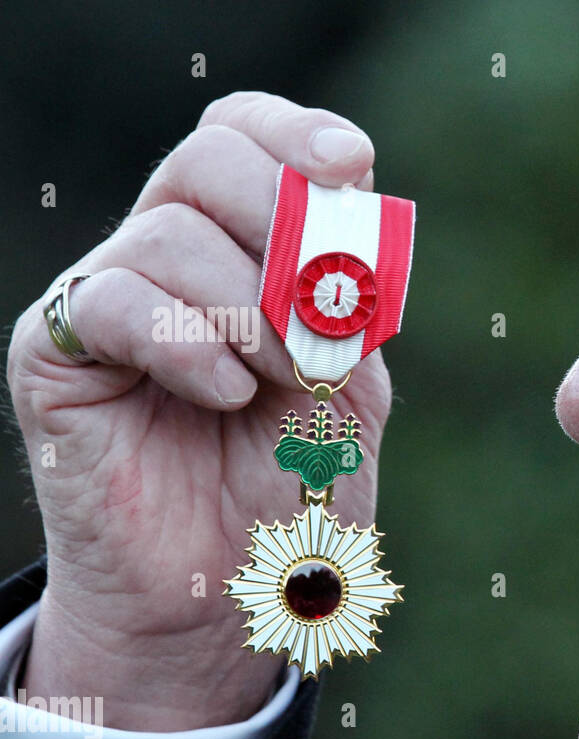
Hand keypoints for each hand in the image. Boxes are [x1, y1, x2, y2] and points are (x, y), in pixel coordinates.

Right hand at [7, 92, 389, 729]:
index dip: (293, 132)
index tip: (349, 165)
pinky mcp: (55, 355)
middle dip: (282, 220)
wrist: (230, 591)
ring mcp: (106, 302)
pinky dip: (190, 344)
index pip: (242, 136)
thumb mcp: (347, 384)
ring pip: (168, 235)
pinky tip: (225, 394)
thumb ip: (348, 300)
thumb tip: (346, 205)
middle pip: (205, 160)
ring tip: (281, 382)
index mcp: (236, 250)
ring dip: (252, 310)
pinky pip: (115, 303)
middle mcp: (165, 259)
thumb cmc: (290, 487)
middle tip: (320, 308)